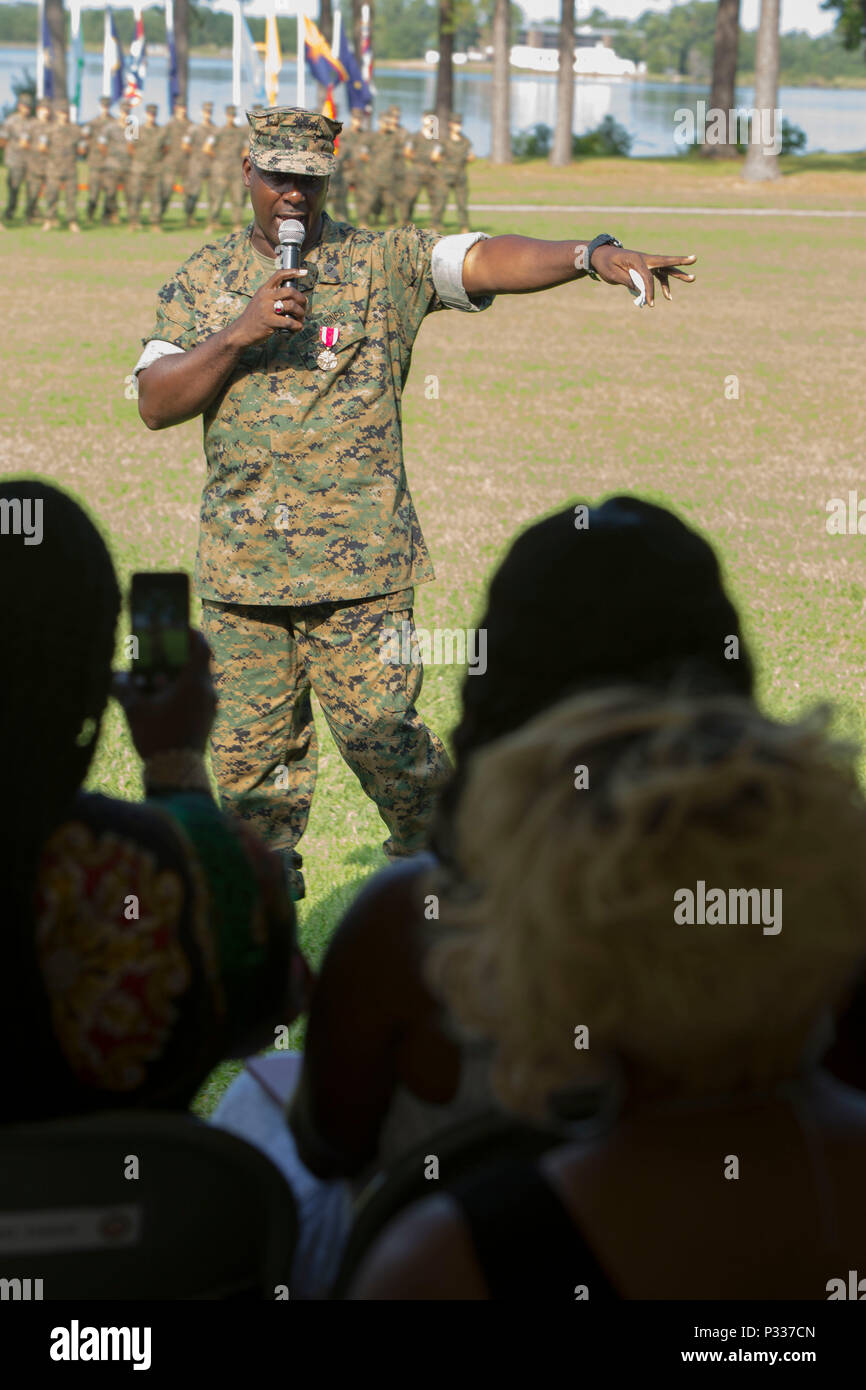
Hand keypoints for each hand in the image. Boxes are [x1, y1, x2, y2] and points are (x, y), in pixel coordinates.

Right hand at [112, 627, 216, 758]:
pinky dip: (181, 693)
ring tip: (154, 679)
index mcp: (195, 683)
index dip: (192, 634)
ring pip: (196, 683)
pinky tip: (160, 700)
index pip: (202, 648)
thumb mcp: (135, 710)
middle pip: (197, 664)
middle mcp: (208, 693)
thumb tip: (114, 676)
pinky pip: (196, 698)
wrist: (176, 773)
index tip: (180, 628)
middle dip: (178, 657)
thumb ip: (124, 689)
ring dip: (177, 677)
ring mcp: (209, 708)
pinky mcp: (206, 721)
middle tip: (159, 653)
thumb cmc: (157, 737)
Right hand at [229, 267, 308, 346]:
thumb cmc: (254, 317)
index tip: (304, 272)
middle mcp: (266, 297)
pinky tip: (297, 327)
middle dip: (301, 299)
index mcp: (264, 290)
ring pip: (292, 306)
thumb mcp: (260, 301)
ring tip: (301, 319)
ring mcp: (267, 309)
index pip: (279, 275)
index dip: (293, 272)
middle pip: (290, 291)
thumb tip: (292, 296)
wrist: (241, 331)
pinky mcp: (269, 321)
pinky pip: (289, 322)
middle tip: (304, 306)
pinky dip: (297, 325)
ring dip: (301, 313)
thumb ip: (272, 296)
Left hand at [589, 245, 696, 305]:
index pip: (648, 276)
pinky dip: (663, 284)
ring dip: (677, 275)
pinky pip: (658, 276)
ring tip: (692, 278)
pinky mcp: (645, 268)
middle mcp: (644, 259)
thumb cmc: (606, 264)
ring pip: (665, 269)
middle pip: (665, 262)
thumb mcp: (612, 274)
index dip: (650, 291)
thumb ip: (627, 280)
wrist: (601, 256)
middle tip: (695, 258)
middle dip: (680, 262)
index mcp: (636, 259)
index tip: (651, 304)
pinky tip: (668, 296)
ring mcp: (646, 263)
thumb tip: (640, 289)